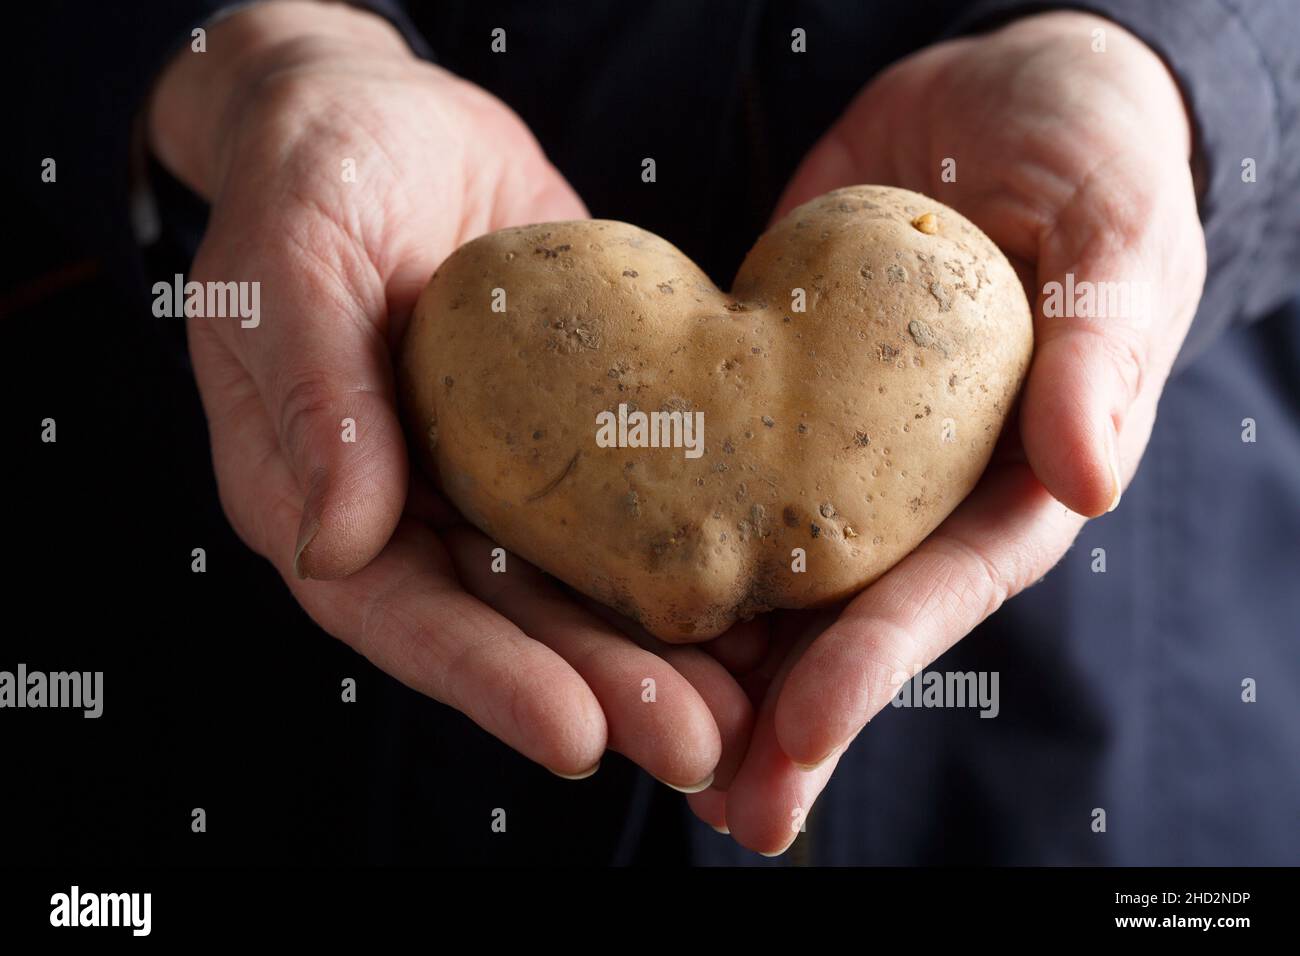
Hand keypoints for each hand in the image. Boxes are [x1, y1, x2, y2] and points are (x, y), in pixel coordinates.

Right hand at [149, 2, 755, 789]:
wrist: (399, 121)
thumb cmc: (318, 175)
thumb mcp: (292, 261)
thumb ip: (309, 394)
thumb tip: (333, 540)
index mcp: (321, 493)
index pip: (397, 611)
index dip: (482, 678)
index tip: (574, 734)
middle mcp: (414, 508)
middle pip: (507, 624)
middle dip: (601, 690)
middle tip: (696, 748)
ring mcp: (497, 478)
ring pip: (580, 586)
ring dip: (660, 654)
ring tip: (748, 711)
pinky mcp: (571, 438)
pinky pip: (632, 506)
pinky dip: (691, 555)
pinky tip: (764, 603)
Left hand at [688, 11, 1206, 853]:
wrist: (989, 97)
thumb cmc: (1087, 157)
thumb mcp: (1118, 232)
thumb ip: (1104, 349)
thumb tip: (1087, 478)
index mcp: (1012, 474)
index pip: (943, 589)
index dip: (870, 666)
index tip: (794, 734)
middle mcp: (918, 485)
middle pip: (846, 617)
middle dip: (779, 716)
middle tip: (708, 803)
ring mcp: (837, 450)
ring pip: (769, 569)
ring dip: (709, 660)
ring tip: (638, 739)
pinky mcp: (768, 401)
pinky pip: (712, 475)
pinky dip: (664, 538)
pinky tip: (600, 595)